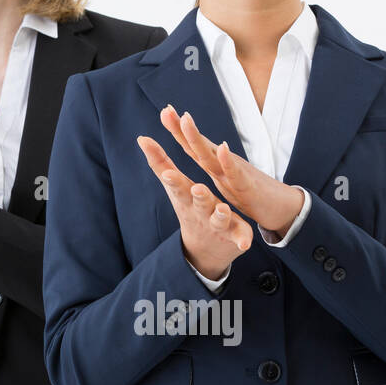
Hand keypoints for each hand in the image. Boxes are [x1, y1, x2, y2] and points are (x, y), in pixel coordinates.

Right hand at [137, 134, 251, 280]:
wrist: (203, 246)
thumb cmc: (187, 205)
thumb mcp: (174, 186)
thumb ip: (159, 162)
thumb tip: (141, 138)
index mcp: (187, 197)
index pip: (178, 186)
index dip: (173, 180)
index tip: (169, 174)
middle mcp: (201, 210)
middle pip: (200, 202)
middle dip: (200, 196)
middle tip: (198, 188)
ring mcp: (217, 224)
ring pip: (219, 219)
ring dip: (220, 215)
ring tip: (223, 210)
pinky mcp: (234, 234)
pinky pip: (239, 236)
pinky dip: (241, 239)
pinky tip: (245, 244)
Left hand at [158, 105, 304, 237]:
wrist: (283, 207)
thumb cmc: (252, 191)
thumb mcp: (225, 178)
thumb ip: (212, 163)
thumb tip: (196, 147)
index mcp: (216, 165)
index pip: (193, 146)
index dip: (177, 130)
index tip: (164, 112)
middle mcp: (223, 165)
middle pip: (198, 145)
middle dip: (181, 128)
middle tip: (166, 111)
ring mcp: (235, 173)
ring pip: (212, 155)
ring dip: (197, 138)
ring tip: (185, 119)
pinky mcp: (247, 187)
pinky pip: (236, 173)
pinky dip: (228, 161)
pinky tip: (222, 148)